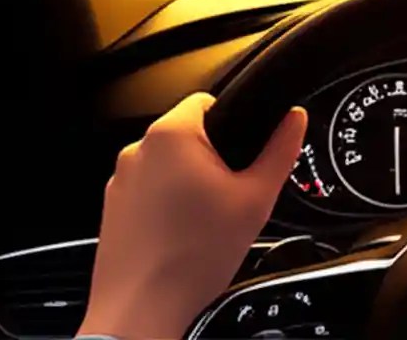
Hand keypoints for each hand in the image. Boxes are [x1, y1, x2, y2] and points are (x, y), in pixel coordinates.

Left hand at [78, 93, 306, 338]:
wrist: (142, 307)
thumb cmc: (192, 256)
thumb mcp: (255, 199)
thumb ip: (279, 151)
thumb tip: (294, 120)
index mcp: (173, 135)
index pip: (208, 100)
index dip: (234, 122)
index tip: (243, 152)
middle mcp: (138, 150)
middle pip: (188, 136)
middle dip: (213, 159)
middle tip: (230, 196)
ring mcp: (120, 180)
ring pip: (168, 166)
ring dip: (188, 184)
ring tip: (205, 222)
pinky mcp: (112, 207)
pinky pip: (148, 193)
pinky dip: (166, 207)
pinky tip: (182, 236)